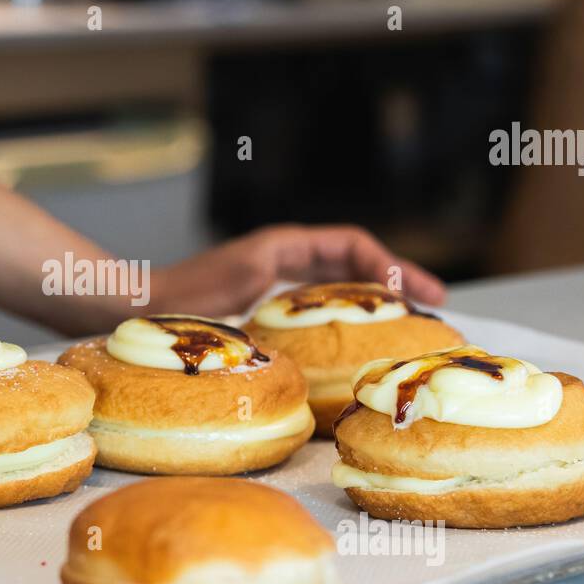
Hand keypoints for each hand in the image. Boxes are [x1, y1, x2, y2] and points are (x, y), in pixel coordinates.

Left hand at [148, 224, 446, 316]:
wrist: (147, 307)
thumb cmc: (185, 295)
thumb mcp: (238, 282)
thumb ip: (280, 281)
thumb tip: (331, 306)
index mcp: (285, 244)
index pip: (353, 245)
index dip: (391, 265)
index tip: (422, 291)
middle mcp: (286, 255)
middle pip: (356, 261)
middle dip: (396, 280)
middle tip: (436, 305)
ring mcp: (278, 277)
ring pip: (342, 282)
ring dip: (376, 297)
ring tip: (412, 321)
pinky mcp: (269, 300)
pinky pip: (321, 301)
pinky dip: (347, 312)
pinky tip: (361, 338)